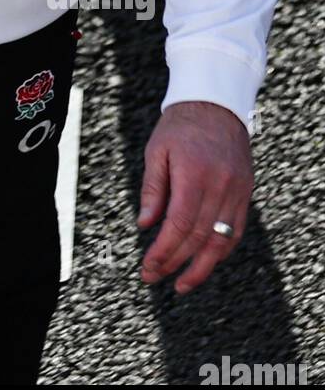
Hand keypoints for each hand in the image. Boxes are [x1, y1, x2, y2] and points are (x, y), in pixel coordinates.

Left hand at [137, 100, 252, 294]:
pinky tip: (204, 262)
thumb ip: (153, 189)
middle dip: (176, 262)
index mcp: (194, 174)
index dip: (165, 251)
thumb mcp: (157, 151)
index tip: (148, 266)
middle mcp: (220, 186)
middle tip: (154, 277)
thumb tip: (145, 225)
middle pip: (200, 237)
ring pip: (222, 240)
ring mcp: (237, 191)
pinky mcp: (245, 193)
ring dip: (202, 267)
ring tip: (182, 284)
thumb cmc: (180, 127)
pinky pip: (235, 230)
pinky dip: (220, 250)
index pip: (180, 225)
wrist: (216, 105)